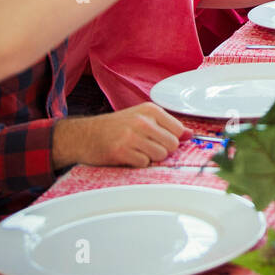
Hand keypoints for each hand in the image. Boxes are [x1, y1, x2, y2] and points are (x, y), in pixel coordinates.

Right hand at [52, 102, 184, 168]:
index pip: (178, 130)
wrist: (83, 135)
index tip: (161, 141)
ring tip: (137, 152)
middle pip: (172, 144)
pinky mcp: (121, 151)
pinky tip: (128, 156)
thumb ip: (166, 126)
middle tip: (147, 148)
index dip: (172, 139)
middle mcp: (142, 120)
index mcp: (150, 110)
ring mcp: (131, 136)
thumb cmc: (115, 127)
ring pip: (160, 155)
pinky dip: (138, 164)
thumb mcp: (141, 118)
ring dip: (151, 158)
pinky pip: (144, 164)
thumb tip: (190, 135)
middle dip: (163, 151)